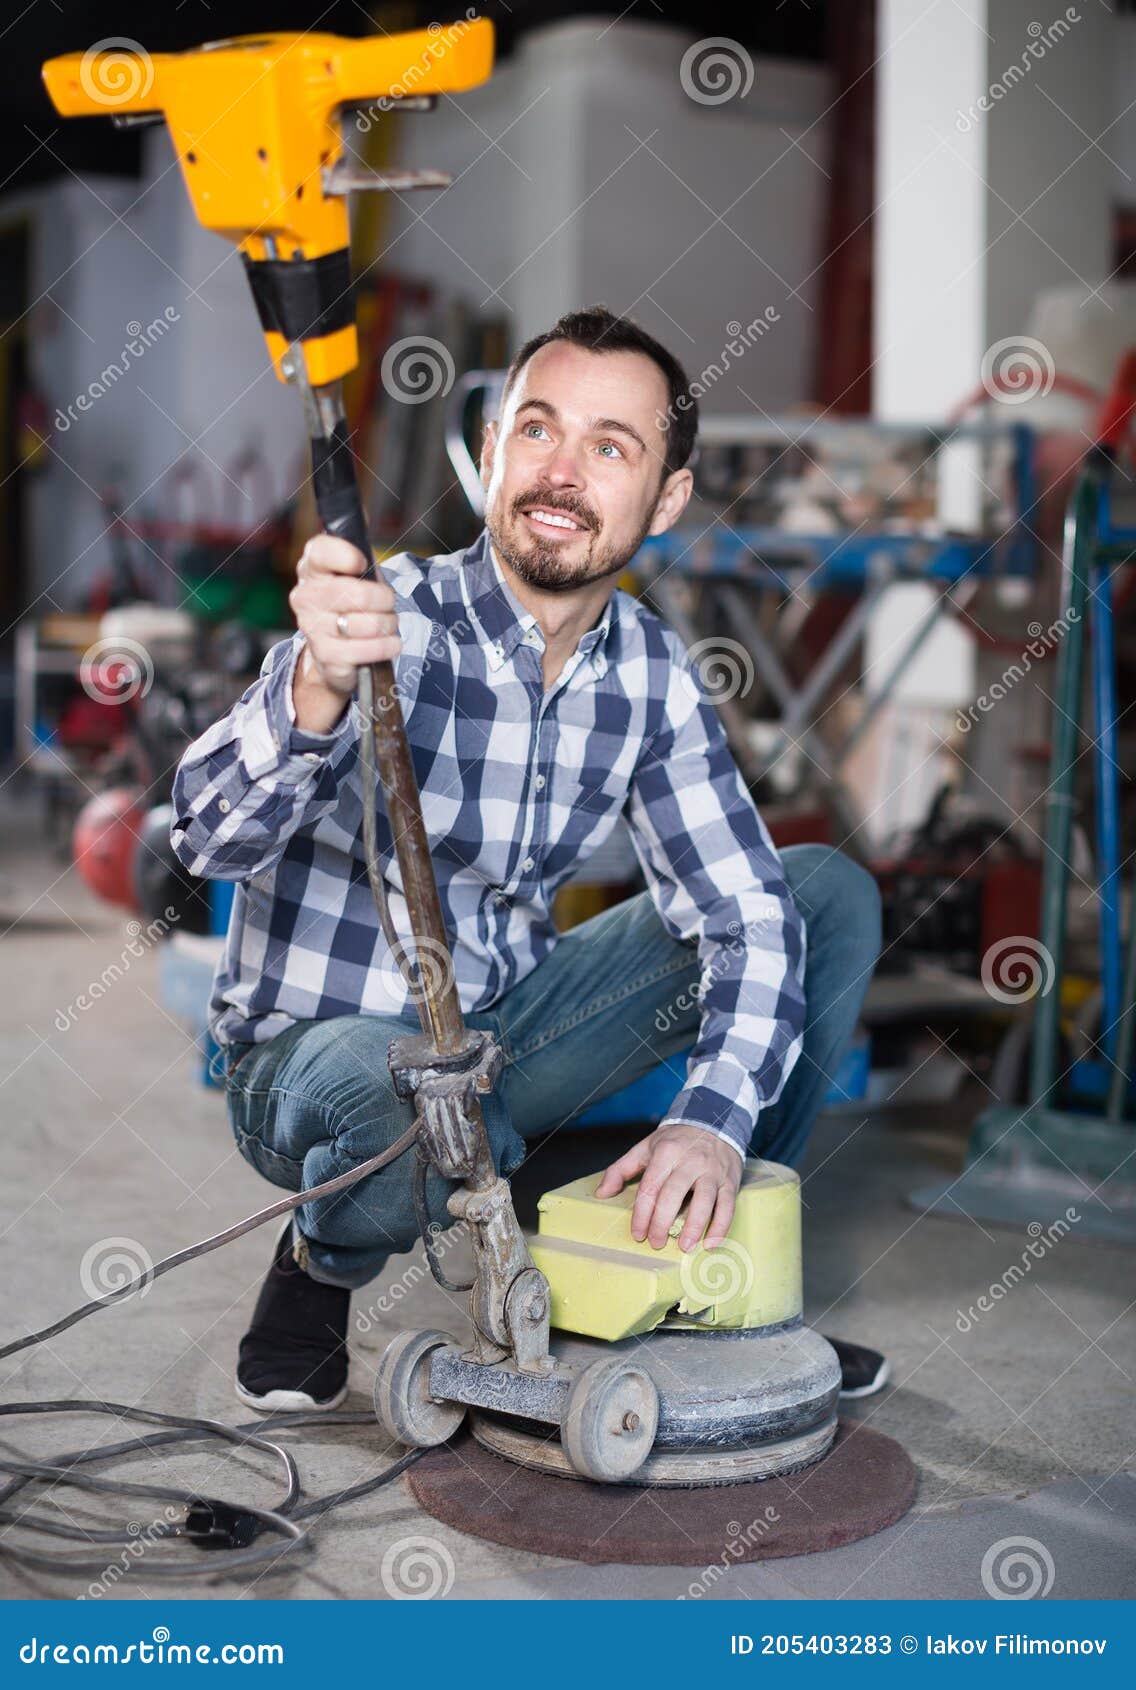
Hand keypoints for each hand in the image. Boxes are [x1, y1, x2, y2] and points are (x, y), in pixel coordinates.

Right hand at [289, 534, 401, 731]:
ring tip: (387, 624)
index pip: (321, 551)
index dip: (345, 555)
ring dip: (389, 624)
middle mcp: (305, 596)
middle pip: (356, 592)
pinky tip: (389, 642)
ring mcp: (312, 627)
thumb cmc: (349, 603)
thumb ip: (357, 541)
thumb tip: (360, 510)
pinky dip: (387, 646)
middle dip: (384, 599)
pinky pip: (368, 649)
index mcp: (312, 568)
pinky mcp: (326, 655)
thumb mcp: (355, 571)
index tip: (362, 563)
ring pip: (368, 623)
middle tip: (388, 603)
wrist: (336, 652)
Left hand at [594, 1123, 741, 1252]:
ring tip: (684, 1247)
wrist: (714, 1121)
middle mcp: (690, 1161)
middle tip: (655, 1243)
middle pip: (673, 1195)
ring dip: (694, 1227)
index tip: (638, 1233)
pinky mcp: (730, 1181)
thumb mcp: (646, 1147)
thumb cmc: (676, 1140)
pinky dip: (721, 1227)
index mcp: (666, 1153)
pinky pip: (727, 1206)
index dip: (642, 1214)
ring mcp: (712, 1171)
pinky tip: (711, 1243)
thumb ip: (621, 1169)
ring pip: (705, 1201)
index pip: (650, 1187)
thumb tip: (601, 1193)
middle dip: (662, 1223)